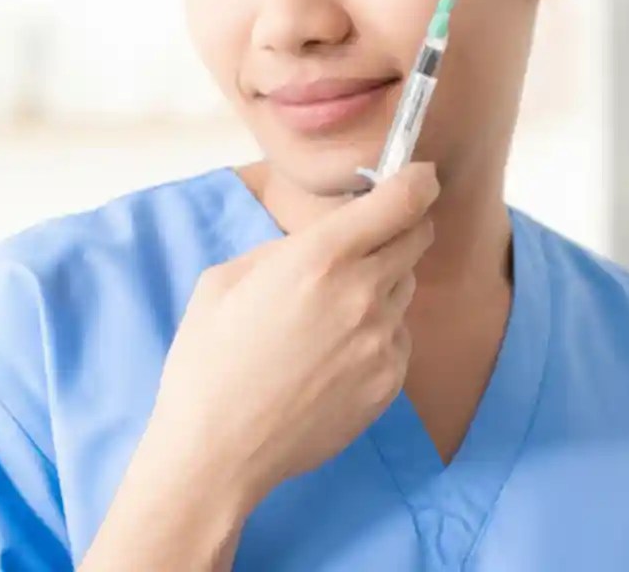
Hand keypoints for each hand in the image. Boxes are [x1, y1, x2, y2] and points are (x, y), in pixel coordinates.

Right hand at [147, 162, 439, 504]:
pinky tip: (331, 356)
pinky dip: (377, 334)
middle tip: (367, 240)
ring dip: (380, 285)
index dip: (417, 181)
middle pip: (416, 238)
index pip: (403, 199)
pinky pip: (398, 337)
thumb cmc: (209, 361)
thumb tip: (323, 238)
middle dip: (398, 229)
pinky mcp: (389, 382)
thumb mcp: (227, 279)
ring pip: (404, 289)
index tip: (419, 177)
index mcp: (319, 258)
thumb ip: (286, 248)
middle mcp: (362, 294)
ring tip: (328, 315)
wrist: (217, 451)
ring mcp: (382, 342)